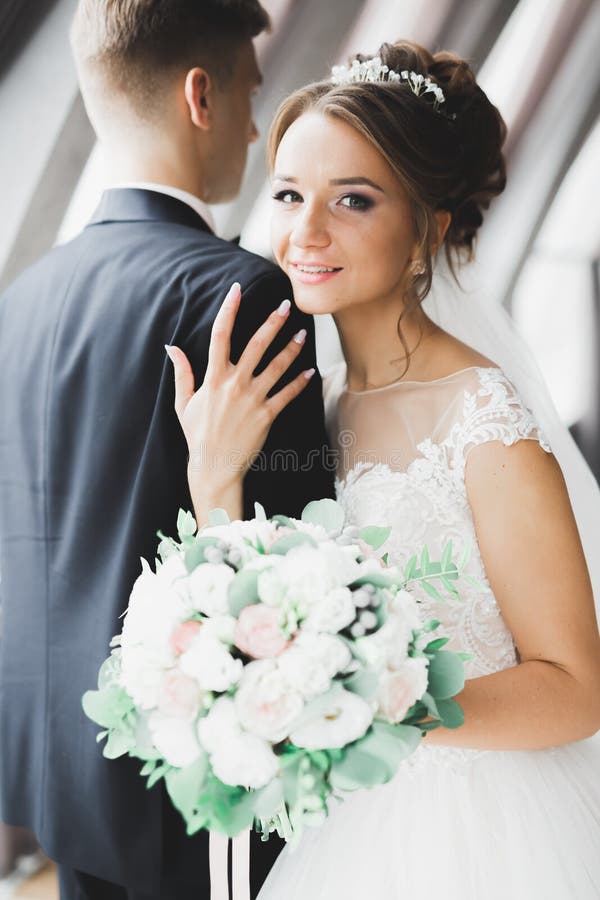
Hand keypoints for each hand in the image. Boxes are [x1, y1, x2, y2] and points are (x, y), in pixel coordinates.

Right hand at [165, 282, 314, 513]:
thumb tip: (172, 348)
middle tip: (286, 305)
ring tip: (303, 333)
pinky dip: (300, 382)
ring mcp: (252, 399)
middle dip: (272, 323)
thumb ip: (182, 373)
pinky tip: (310, 371)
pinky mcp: (267, 415)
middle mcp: (234, 384)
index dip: (228, 310)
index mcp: (213, 378)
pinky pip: (287, 395)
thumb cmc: (197, 435)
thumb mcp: (183, 403)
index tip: (237, 290)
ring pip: (277, 367)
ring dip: (291, 348)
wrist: (213, 466)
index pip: (220, 335)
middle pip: (256, 345)